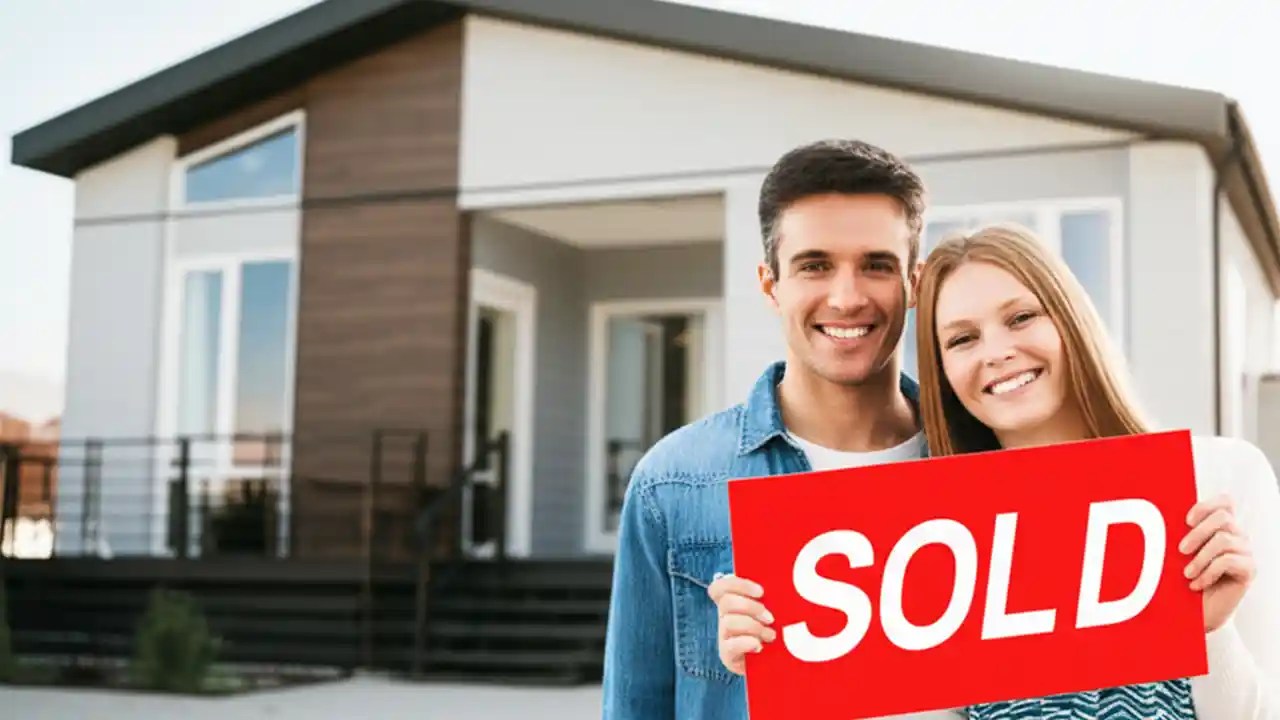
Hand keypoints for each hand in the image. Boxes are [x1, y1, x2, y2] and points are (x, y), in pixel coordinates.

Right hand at [708, 573, 775, 674]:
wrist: (774, 664)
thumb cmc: (776, 631)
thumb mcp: (775, 611)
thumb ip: (772, 598)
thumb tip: (784, 585)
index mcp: (733, 601)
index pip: (721, 586)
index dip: (738, 585)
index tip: (761, 592)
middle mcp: (725, 616)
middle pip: (726, 602)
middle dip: (751, 608)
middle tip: (771, 618)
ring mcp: (724, 636)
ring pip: (728, 623)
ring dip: (753, 627)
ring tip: (771, 636)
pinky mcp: (727, 655)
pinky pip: (730, 646)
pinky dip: (746, 643)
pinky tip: (759, 647)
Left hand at [1180, 493, 1254, 632]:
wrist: (1195, 612)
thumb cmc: (1184, 578)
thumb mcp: (1177, 553)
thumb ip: (1175, 534)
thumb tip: (1150, 518)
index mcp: (1221, 526)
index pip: (1225, 502)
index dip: (1206, 506)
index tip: (1186, 521)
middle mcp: (1237, 535)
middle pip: (1224, 517)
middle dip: (1198, 532)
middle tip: (1180, 550)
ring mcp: (1245, 552)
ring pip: (1224, 540)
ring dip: (1200, 557)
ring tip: (1186, 573)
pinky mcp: (1249, 570)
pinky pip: (1229, 561)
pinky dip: (1208, 572)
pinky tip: (1197, 584)